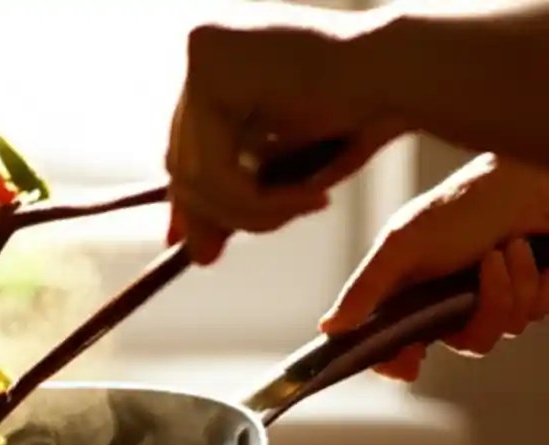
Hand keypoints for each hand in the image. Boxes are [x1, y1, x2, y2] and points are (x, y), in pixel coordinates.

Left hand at [165, 7, 404, 263]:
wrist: (408, 74)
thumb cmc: (359, 114)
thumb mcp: (280, 167)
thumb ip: (227, 198)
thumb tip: (182, 248)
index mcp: (212, 63)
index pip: (182, 148)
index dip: (196, 204)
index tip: (210, 253)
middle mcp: (201, 47)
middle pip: (180, 160)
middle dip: (225, 211)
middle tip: (280, 226)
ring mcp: (202, 50)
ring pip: (192, 170)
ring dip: (250, 210)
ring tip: (307, 207)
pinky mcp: (210, 65)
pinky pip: (210, 165)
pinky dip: (257, 199)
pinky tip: (313, 196)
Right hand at [320, 154, 548, 380]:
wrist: (525, 183)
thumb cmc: (459, 205)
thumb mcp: (401, 246)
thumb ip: (365, 289)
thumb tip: (327, 327)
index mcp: (410, 294)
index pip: (395, 346)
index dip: (397, 362)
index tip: (408, 364)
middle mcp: (449, 303)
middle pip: (466, 343)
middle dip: (483, 308)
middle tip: (485, 266)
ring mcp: (490, 300)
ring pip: (506, 329)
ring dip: (512, 285)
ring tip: (508, 247)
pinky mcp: (526, 295)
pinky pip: (534, 313)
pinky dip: (535, 282)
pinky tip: (529, 252)